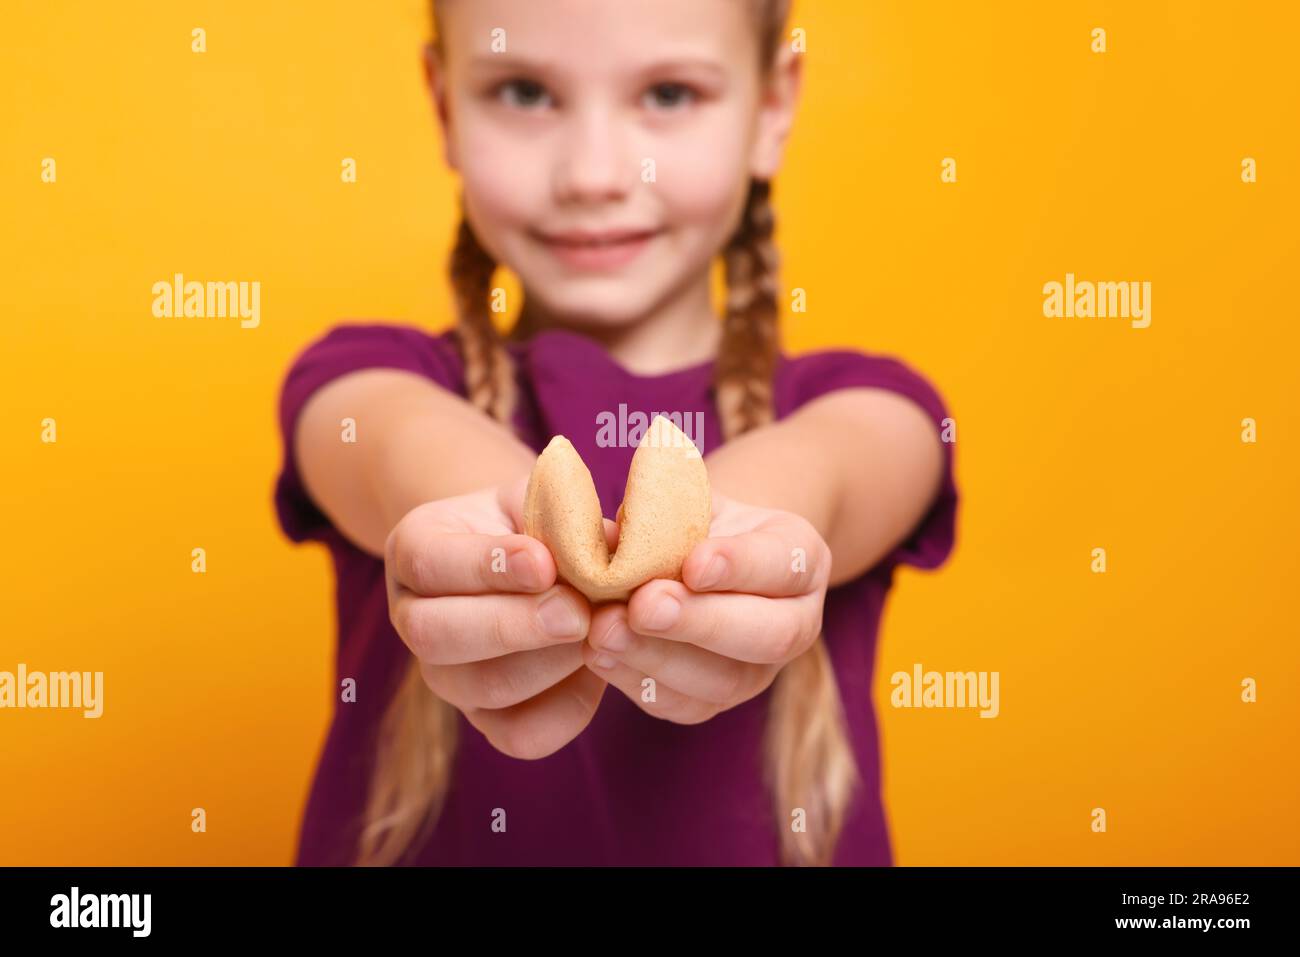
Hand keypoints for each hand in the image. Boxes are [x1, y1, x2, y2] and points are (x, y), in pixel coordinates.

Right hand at [384, 475, 610, 758]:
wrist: (533, 564)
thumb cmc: (537, 524)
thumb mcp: (543, 502)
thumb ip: (568, 520)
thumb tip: (612, 549)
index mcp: (413, 549)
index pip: (427, 563)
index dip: (484, 566)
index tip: (544, 562)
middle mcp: (413, 618)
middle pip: (436, 636)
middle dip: (513, 626)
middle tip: (577, 612)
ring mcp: (445, 676)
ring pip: (480, 688)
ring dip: (547, 664)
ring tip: (597, 634)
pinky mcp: (486, 720)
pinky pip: (520, 735)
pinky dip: (566, 707)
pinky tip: (596, 669)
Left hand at [580, 490, 831, 722]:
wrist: (701, 561)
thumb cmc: (698, 523)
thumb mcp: (691, 502)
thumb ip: (661, 513)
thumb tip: (607, 535)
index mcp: (801, 559)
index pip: (783, 565)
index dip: (739, 566)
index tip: (693, 562)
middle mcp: (796, 622)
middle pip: (768, 636)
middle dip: (700, 622)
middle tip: (643, 606)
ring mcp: (759, 672)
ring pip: (723, 681)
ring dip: (658, 658)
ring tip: (606, 629)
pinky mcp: (713, 702)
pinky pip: (681, 706)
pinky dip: (634, 680)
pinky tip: (598, 653)